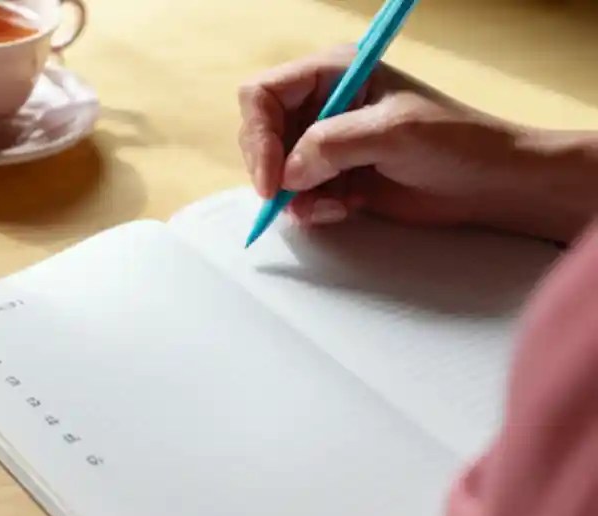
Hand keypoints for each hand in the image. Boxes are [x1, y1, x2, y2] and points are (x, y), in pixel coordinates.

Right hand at [237, 45, 597, 242]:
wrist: (491, 183)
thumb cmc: (457, 142)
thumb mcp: (393, 133)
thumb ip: (333, 145)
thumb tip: (287, 174)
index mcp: (334, 72)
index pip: (263, 95)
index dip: (258, 135)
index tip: (273, 178)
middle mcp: (323, 104)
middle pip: (262, 134)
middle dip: (274, 170)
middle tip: (291, 198)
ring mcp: (328, 142)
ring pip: (277, 171)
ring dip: (295, 195)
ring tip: (333, 205)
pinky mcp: (335, 177)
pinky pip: (298, 196)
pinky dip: (312, 209)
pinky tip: (346, 209)